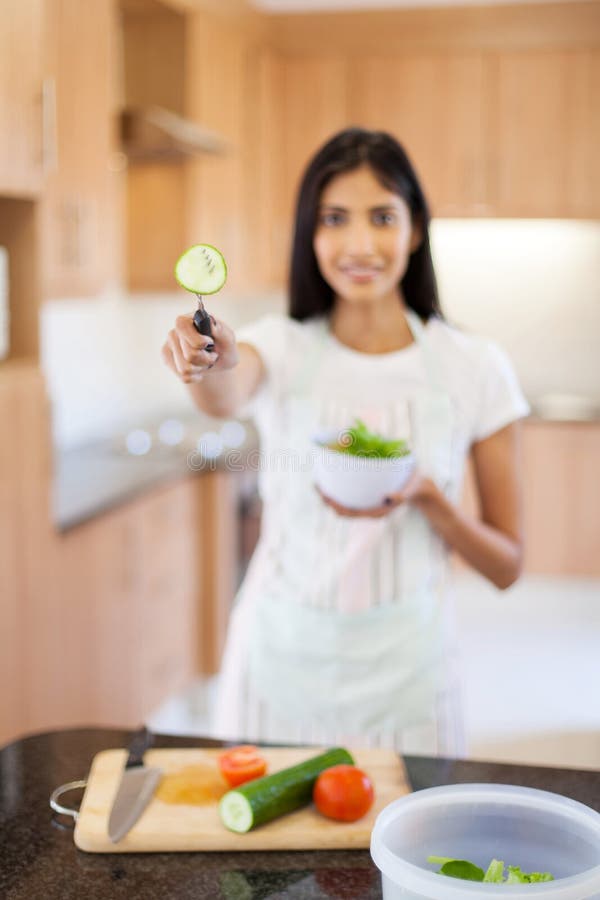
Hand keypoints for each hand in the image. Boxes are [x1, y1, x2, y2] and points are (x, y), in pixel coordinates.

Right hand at [161, 314, 238, 383]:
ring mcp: (170, 346)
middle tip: (212, 355)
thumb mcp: (229, 339)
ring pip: (184, 368)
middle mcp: (176, 331)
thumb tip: (211, 324)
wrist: (219, 361)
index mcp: (189, 319)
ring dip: (200, 369)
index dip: (198, 340)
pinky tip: (198, 370)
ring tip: (205, 362)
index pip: (182, 326)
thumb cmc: (224, 347)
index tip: (209, 343)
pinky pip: (182, 376)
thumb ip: (221, 331)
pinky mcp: (168, 360)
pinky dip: (195, 377)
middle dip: (205, 359)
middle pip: (189, 354)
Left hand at [317, 470, 443, 518]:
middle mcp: (370, 510)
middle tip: (317, 485)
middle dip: (328, 501)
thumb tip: (388, 497)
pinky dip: (340, 490)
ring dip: (331, 496)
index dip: (335, 506)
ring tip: (319, 483)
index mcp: (377, 512)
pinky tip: (333, 477)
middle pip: (343, 510)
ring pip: (344, 505)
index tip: (325, 496)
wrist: (419, 487)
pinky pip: (350, 497)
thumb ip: (401, 494)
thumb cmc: (414, 486)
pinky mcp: (368, 499)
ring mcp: (368, 505)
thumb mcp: (411, 489)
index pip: (351, 513)